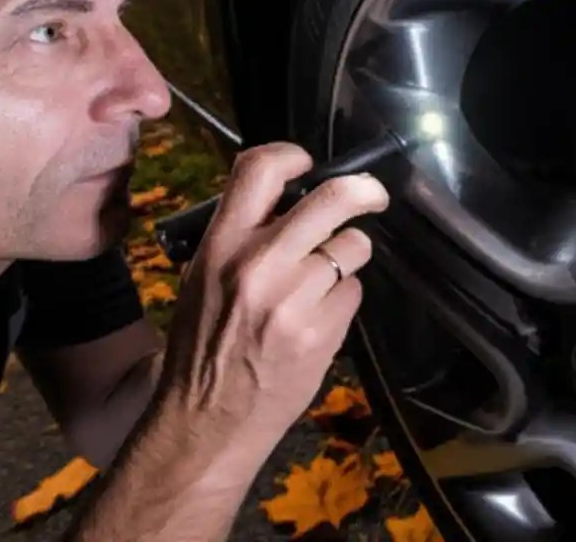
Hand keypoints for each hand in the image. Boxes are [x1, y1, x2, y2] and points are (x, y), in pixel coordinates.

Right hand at [154, 142, 388, 475]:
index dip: (292, 155)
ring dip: (350, 256)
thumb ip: (242, 237)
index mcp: (220, 247)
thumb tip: (290, 201)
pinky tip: (319, 319)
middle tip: (374, 194)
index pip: (260, 171)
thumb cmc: (202, 347)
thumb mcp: (203, 278)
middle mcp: (259, 266)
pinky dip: (344, 300)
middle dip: (364, 190)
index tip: (308, 163)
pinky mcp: (323, 333)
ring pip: (353, 247)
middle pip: (334, 199)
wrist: (206, 420)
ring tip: (326, 278)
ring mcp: (295, 301)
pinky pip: (354, 293)